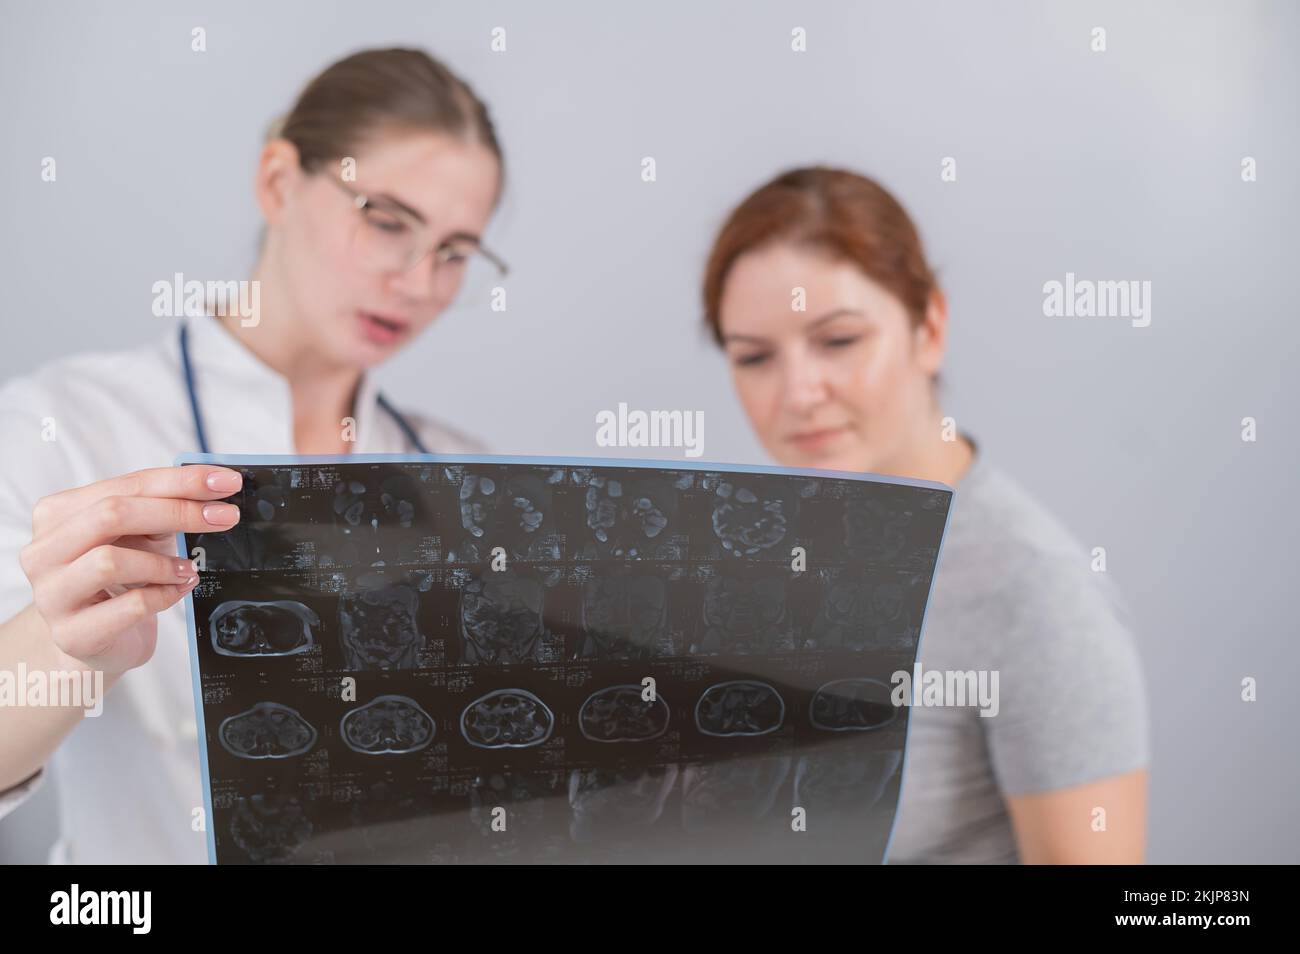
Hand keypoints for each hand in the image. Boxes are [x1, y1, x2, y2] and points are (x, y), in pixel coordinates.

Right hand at [18, 465, 242, 674]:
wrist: (97, 640)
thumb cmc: (119, 581)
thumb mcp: (139, 537)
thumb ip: (161, 509)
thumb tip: (212, 487)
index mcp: (57, 514)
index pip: (124, 485)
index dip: (180, 481)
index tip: (225, 481)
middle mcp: (44, 551)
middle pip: (111, 514)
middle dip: (177, 512)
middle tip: (223, 517)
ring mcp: (51, 595)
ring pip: (109, 561)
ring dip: (162, 563)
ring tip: (189, 568)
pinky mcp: (72, 634)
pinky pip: (128, 606)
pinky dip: (164, 595)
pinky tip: (179, 590)